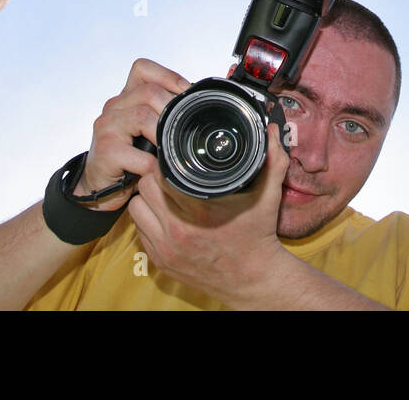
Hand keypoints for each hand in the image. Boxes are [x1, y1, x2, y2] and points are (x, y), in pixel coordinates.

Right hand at [75, 58, 190, 211]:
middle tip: (183, 127)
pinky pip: (139, 154)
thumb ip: (162, 116)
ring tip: (170, 149)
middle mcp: (113, 107)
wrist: (99, 187)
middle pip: (148, 92)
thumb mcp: (145, 131)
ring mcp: (107, 127)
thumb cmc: (128, 158)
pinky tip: (157, 171)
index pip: (142, 69)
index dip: (167, 76)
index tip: (186, 91)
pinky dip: (153, 165)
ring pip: (142, 116)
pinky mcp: (106, 150)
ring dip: (162, 134)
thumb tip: (196, 107)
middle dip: (171, 108)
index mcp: (125, 99)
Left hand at [128, 123, 288, 302]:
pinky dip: (148, 220)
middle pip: (145, 187)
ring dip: (147, 198)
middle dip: (155, 177)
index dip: (166, 162)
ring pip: (136, 208)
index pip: (161, 174)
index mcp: (200, 210)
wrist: (254, 280)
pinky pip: (139, 231)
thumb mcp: (269, 195)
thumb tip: (271, 127)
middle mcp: (178, 231)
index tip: (176, 160)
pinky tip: (165, 215)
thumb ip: (272, 159)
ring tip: (166, 194)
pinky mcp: (160, 261)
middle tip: (170, 175)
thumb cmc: (259, 235)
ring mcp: (166, 248)